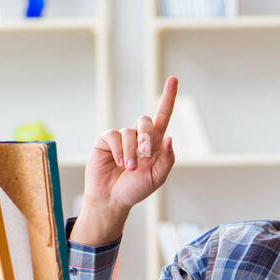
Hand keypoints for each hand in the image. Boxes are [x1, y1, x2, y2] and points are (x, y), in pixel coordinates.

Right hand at [71, 77, 177, 243]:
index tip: (173, 79)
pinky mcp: (105, 141)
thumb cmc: (135, 190)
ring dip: (131, 152)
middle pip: (146, 121)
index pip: (163, 116)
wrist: (112, 200)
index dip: (168, 98)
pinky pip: (113, 136)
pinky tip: (119, 163)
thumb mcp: (157, 178)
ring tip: (129, 168)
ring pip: (129, 132)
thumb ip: (167, 159)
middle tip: (145, 153)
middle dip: (146, 136)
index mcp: (154, 144)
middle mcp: (138, 137)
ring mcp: (121, 138)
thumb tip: (169, 137)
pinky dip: (118, 150)